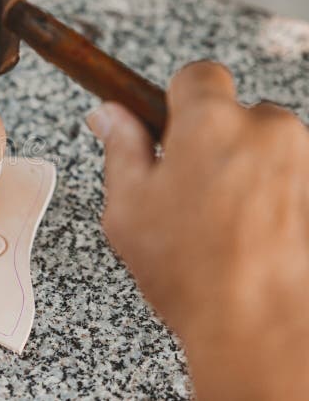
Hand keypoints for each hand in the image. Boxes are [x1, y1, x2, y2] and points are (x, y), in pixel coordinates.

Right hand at [86, 61, 308, 400]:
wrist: (257, 326)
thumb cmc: (192, 270)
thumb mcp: (128, 204)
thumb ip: (120, 147)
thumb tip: (109, 115)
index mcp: (211, 122)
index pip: (199, 74)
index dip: (178, 99)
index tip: (167, 125)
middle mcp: (267, 129)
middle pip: (235, 113)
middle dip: (211, 140)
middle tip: (185, 187)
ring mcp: (302, 161)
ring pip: (264, 146)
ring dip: (242, 167)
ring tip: (217, 219)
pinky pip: (287, 175)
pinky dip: (269, 193)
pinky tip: (246, 231)